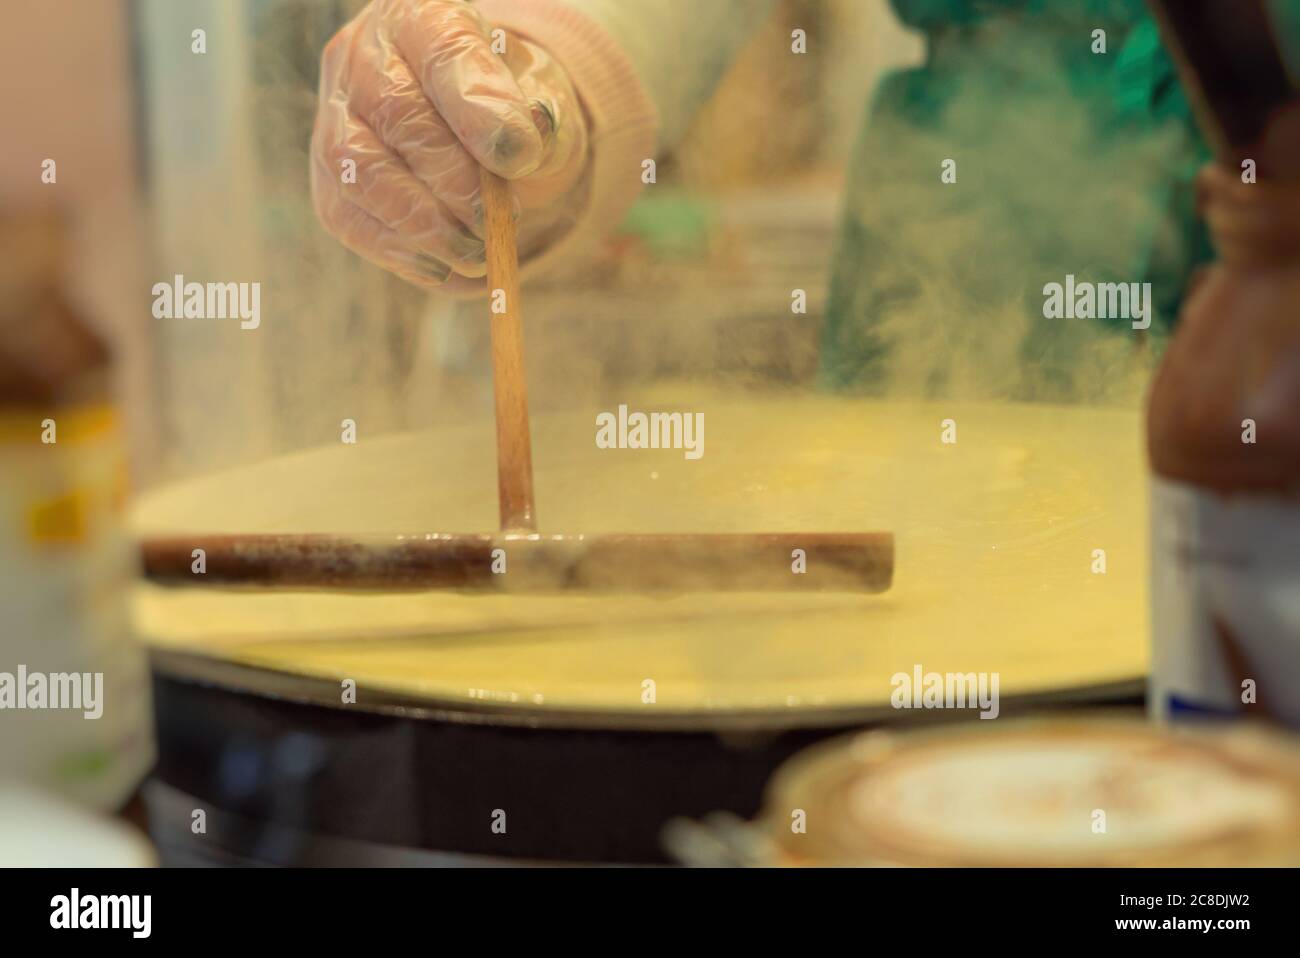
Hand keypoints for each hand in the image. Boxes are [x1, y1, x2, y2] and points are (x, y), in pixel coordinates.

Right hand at [311, 0, 588, 287]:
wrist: (472, 126)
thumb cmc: (509, 103)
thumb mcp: (543, 98)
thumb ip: (542, 116)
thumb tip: (527, 142)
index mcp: (424, 16)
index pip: (443, 48)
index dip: (478, 108)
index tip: (519, 158)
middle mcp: (365, 56)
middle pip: (398, 114)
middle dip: (455, 181)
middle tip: (499, 223)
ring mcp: (335, 117)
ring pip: (360, 171)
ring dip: (425, 225)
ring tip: (478, 253)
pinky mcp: (329, 178)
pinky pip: (349, 219)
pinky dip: (403, 253)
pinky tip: (449, 268)